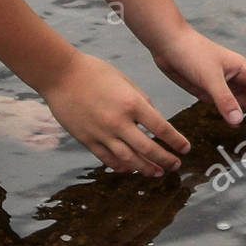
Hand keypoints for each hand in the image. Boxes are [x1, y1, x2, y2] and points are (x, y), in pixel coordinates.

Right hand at [41, 52, 190, 176]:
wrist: (60, 75)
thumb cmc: (94, 72)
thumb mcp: (124, 80)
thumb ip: (141, 100)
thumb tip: (154, 118)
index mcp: (132, 104)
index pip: (161, 129)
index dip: (176, 141)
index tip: (185, 148)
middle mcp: (119, 122)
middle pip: (149, 149)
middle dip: (165, 160)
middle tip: (176, 165)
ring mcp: (102, 133)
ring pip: (130, 159)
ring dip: (146, 168)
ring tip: (157, 173)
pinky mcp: (87, 140)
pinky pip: (108, 159)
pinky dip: (122, 167)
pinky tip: (131, 169)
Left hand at [151, 26, 245, 129]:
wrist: (167, 45)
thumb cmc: (192, 53)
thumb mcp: (210, 77)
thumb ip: (225, 100)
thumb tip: (239, 121)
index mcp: (243, 69)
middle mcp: (237, 77)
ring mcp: (224, 84)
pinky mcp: (210, 91)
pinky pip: (228, 105)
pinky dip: (236, 115)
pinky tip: (241, 124)